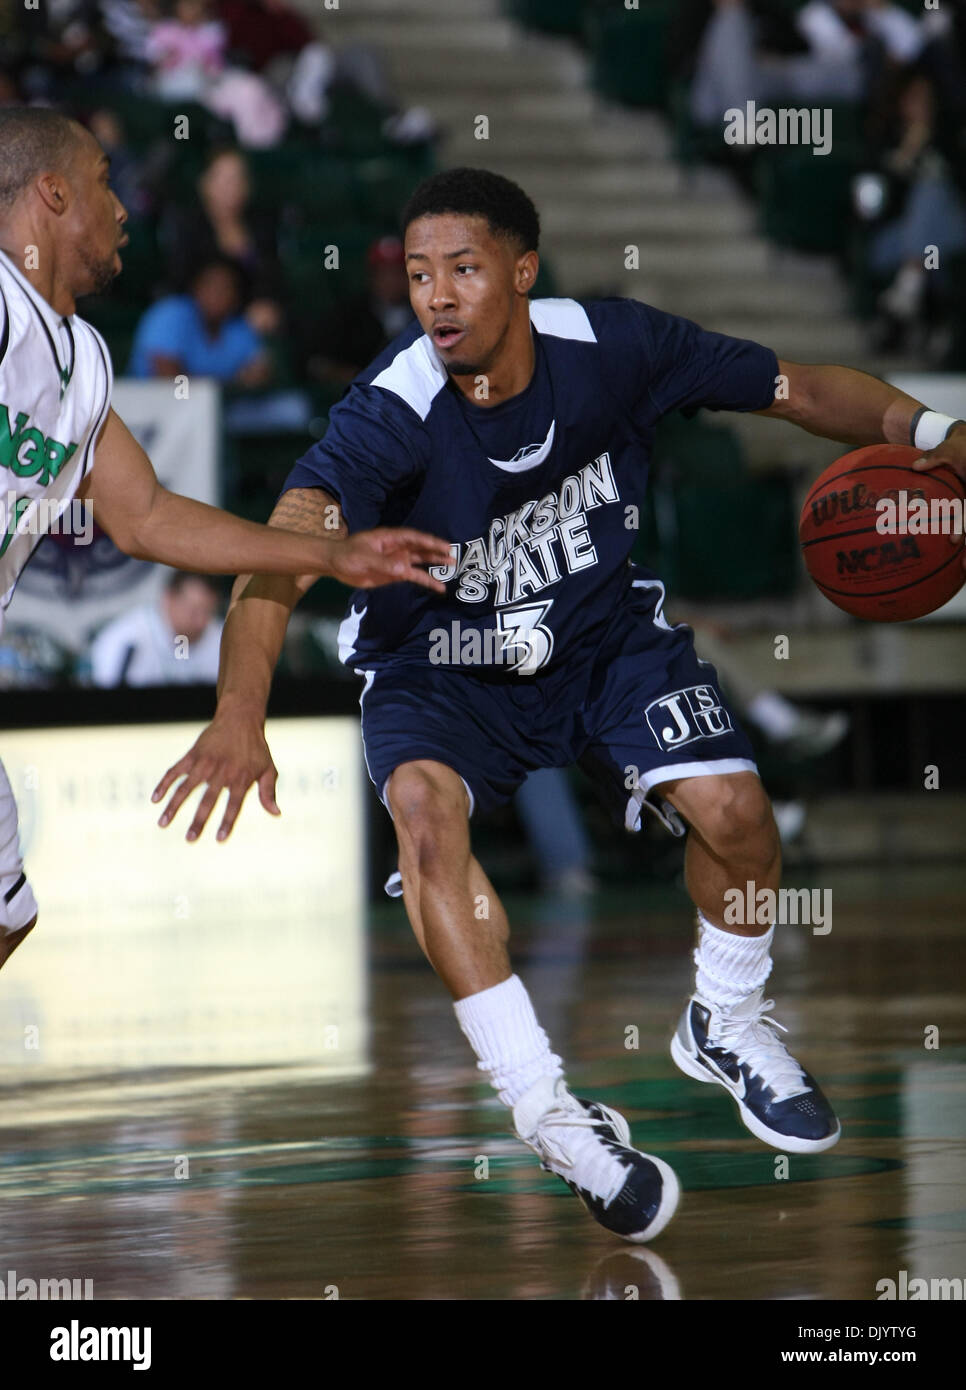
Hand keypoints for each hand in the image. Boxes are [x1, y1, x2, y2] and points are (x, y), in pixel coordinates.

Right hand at [152, 713, 278, 842]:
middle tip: (190, 839)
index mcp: (241, 778)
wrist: (240, 718)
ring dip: (173, 807)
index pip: (234, 805)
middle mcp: (221, 772)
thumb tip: (276, 814)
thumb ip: (269, 792)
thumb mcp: (268, 769)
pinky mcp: (192, 755)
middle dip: (198, 821)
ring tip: (162, 824)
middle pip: (208, 800)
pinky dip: (163, 784)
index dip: (227, 822)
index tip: (219, 839)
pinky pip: (174, 771)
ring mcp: (204, 763)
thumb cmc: (256, 748)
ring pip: (185, 788)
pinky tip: (155, 800)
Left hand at [327, 527, 452, 592]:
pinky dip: (425, 580)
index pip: (414, 538)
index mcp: (390, 538)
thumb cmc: (348, 555)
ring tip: (452, 566)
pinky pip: (414, 576)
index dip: (429, 542)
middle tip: (453, 555)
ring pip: (420, 561)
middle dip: (436, 551)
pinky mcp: (395, 573)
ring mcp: (397, 560)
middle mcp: (397, 548)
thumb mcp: (364, 558)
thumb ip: (384, 563)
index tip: (444, 546)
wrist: (336, 565)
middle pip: (421, 548)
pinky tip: (437, 586)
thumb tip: (405, 569)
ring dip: (434, 563)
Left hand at [913, 422, 965, 568]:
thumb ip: (935, 457)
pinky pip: (961, 524)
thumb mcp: (951, 448)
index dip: (962, 527)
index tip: (953, 541)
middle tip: (962, 568)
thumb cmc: (960, 447)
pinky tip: (949, 561)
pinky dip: (956, 538)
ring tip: (960, 571)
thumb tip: (915, 466)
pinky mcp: (965, 508)